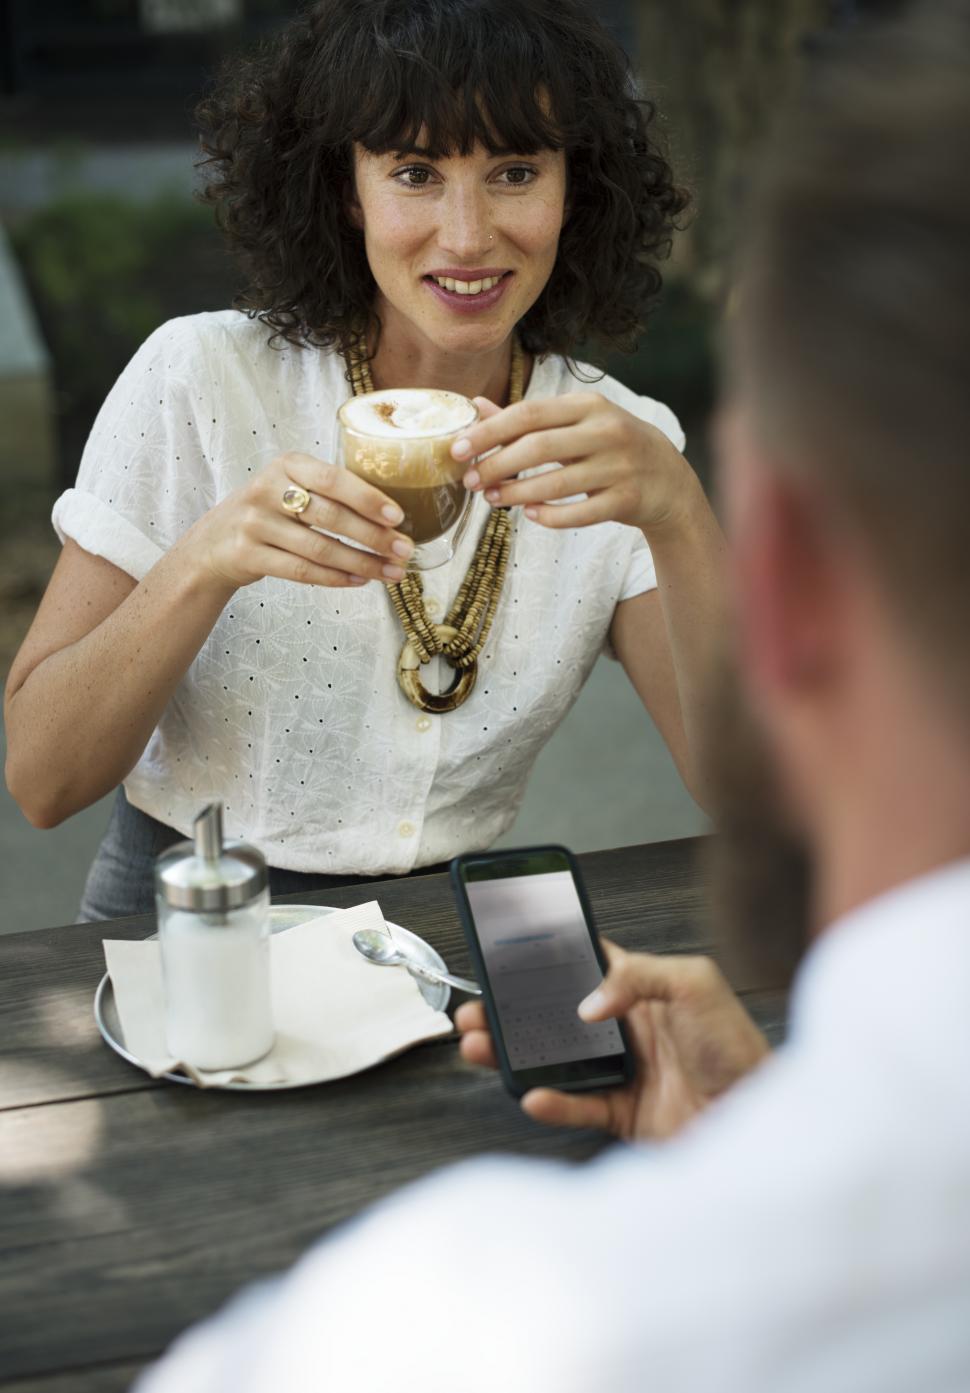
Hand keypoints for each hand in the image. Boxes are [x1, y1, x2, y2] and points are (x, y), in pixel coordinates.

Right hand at [174, 451, 414, 592]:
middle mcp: (267, 490)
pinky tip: (361, 581)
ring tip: (391, 572)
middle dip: (374, 536)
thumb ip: (328, 492)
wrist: (213, 543)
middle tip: (405, 550)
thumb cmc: (269, 512)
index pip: (332, 479)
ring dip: (362, 563)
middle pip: (330, 516)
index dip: (367, 498)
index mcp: (287, 464)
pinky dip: (335, 578)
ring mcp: (255, 524)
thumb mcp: (290, 486)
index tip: (399, 517)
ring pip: (319, 548)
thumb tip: (392, 516)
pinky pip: (301, 571)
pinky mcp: (248, 555)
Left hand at [451, 393, 695, 536]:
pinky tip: (529, 515)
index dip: (489, 431)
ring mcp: (620, 466)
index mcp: (588, 405)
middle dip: (497, 465)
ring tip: (491, 499)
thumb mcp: (575, 424)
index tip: (457, 448)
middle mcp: (607, 431)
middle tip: (470, 481)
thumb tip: (475, 406)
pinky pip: (580, 513)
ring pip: (557, 484)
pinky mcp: (627, 500)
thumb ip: (526, 418)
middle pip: (539, 447)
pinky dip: (550, 516)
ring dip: (516, 494)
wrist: (668, 480)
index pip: (529, 412)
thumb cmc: (610, 447)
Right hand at [456, 940, 769, 1141]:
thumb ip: (640, 975)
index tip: (506, 952)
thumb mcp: (696, 984)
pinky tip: (531, 1093)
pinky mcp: (623, 1114)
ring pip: (553, 1061)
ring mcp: (621, 1072)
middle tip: (477, 1009)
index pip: (584, 965)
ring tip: (479, 1047)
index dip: (546, 958)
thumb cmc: (740, 1046)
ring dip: (514, 1054)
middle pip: (554, 1016)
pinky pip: (576, 1107)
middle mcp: (626, 1029)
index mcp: (642, 990)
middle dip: (510, 1012)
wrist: (762, 1117)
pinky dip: (551, 1103)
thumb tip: (589, 1000)